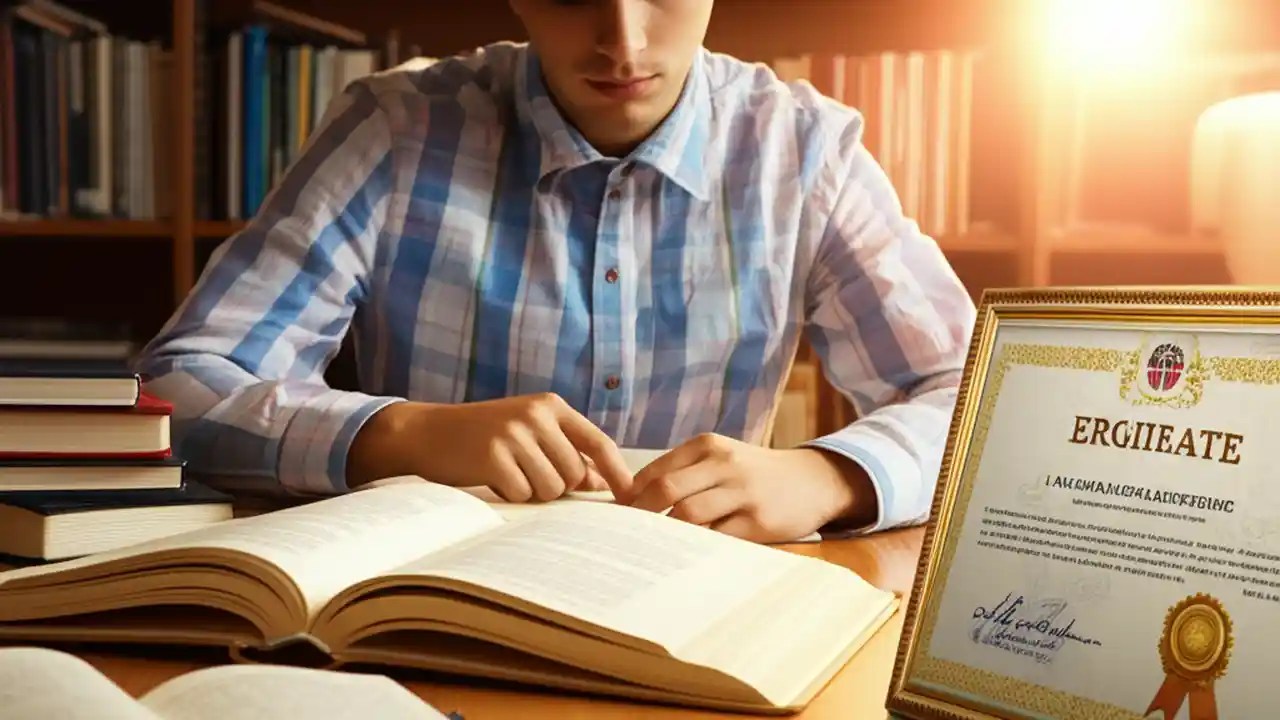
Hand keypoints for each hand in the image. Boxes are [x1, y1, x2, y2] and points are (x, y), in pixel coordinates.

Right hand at [347, 394, 631, 501]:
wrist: (426, 432)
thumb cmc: (482, 436)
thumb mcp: (528, 433)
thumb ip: (565, 451)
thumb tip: (603, 484)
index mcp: (551, 405)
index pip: (598, 442)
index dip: (617, 473)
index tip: (631, 498)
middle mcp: (536, 415)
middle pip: (574, 475)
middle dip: (556, 487)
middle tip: (525, 475)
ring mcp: (514, 433)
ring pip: (551, 488)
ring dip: (532, 493)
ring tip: (507, 474)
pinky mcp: (493, 456)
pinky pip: (522, 495)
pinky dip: (509, 496)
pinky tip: (491, 479)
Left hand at [624, 434, 875, 542]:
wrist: (812, 481)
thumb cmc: (755, 473)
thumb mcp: (722, 458)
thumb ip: (684, 473)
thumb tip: (632, 501)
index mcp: (708, 446)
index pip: (655, 471)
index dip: (630, 496)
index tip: (615, 517)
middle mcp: (724, 464)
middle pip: (666, 490)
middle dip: (639, 516)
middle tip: (623, 537)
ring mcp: (742, 492)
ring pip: (688, 515)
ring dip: (665, 534)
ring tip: (649, 549)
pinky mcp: (758, 520)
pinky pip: (717, 537)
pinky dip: (695, 547)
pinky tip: (683, 557)